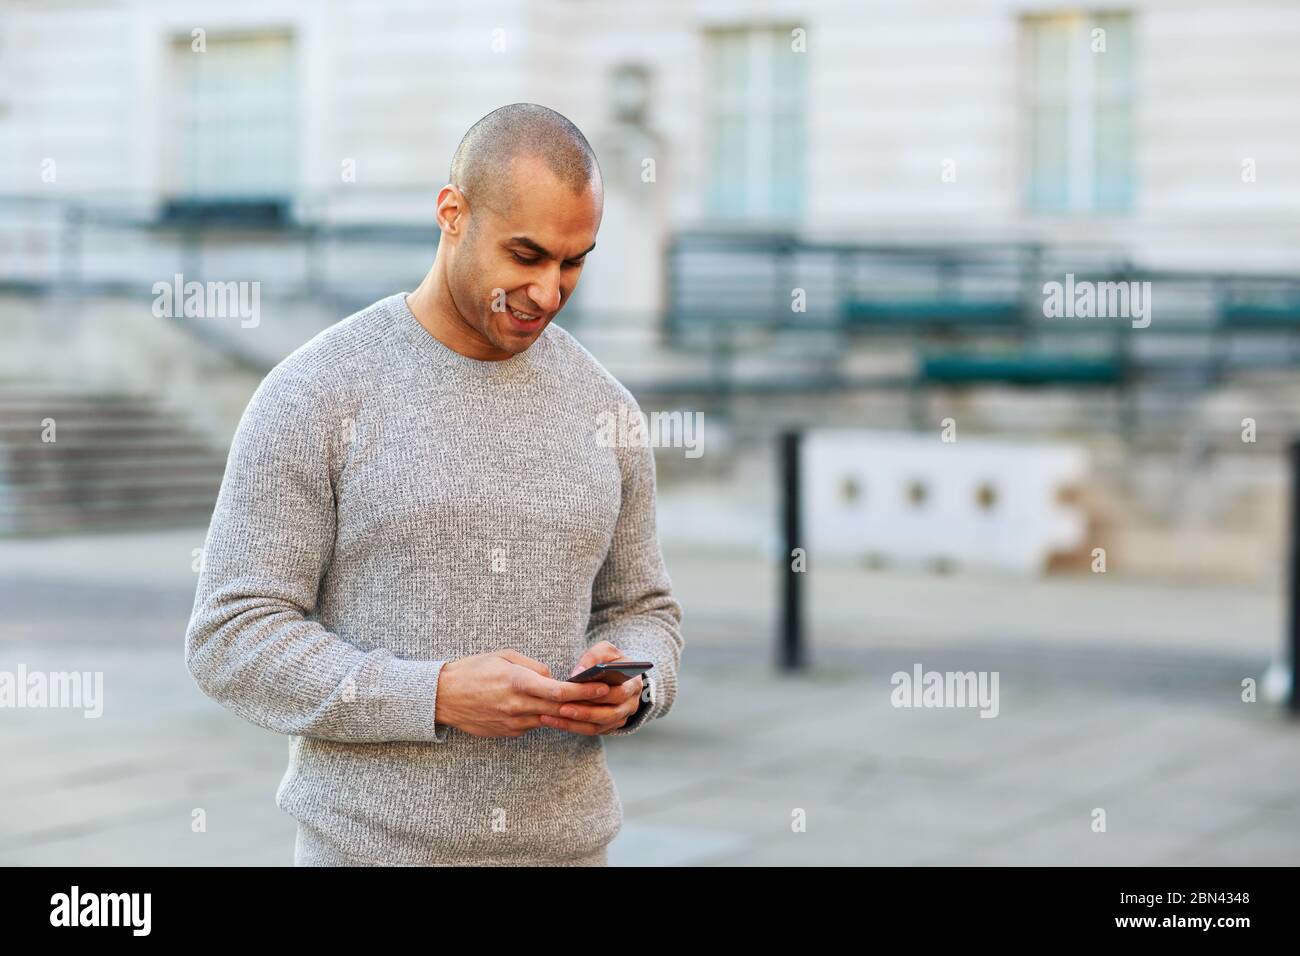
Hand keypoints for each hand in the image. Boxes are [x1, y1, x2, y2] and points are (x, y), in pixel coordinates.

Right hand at [434, 649, 611, 737]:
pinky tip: (545, 709)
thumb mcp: (504, 656)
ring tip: (582, 704)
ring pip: (548, 719)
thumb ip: (533, 667)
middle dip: (584, 704)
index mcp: (517, 682)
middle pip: (560, 708)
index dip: (584, 691)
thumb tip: (554, 677)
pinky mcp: (508, 733)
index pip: (559, 690)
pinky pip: (533, 725)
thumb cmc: (473, 670)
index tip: (602, 687)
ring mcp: (512, 722)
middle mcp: (517, 705)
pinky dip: (542, 717)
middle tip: (605, 698)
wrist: (442, 696)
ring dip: (565, 712)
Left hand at [539, 641, 645, 735]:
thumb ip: (594, 657)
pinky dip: (573, 727)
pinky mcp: (609, 726)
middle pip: (609, 714)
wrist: (618, 675)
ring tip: (554, 716)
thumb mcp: (606, 651)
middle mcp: (630, 705)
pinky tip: (554, 721)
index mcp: (634, 685)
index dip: (599, 694)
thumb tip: (579, 672)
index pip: (619, 693)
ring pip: (598, 726)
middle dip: (584, 712)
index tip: (578, 691)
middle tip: (561, 708)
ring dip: (575, 723)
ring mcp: (621, 718)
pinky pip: (591, 730)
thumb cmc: (611, 661)